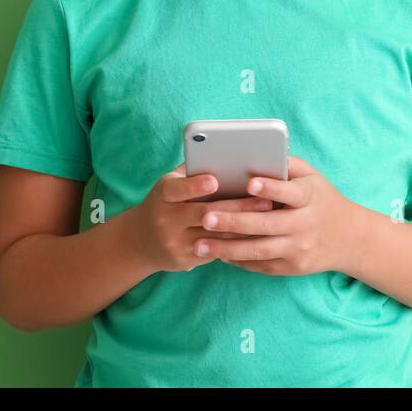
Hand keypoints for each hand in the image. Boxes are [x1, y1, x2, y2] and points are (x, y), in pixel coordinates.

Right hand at [126, 161, 274, 272]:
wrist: (142, 241)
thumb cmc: (168, 202)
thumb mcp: (171, 185)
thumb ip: (193, 171)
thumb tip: (226, 152)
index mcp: (163, 194)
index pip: (177, 189)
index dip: (195, 186)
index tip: (214, 180)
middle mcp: (166, 219)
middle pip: (204, 213)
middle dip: (237, 207)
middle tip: (265, 201)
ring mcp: (174, 242)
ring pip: (215, 234)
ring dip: (244, 227)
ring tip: (269, 218)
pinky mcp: (184, 259)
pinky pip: (216, 251)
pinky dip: (237, 243)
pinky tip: (257, 235)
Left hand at [193, 155, 359, 275]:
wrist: (349, 238)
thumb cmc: (321, 199)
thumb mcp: (312, 177)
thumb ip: (287, 165)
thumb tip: (256, 152)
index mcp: (310, 197)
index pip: (290, 193)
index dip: (271, 188)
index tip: (249, 183)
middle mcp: (306, 225)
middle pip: (267, 225)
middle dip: (234, 222)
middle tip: (206, 217)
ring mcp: (299, 249)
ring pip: (260, 250)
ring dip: (227, 248)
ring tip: (200, 244)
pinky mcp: (293, 267)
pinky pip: (261, 265)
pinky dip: (238, 260)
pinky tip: (217, 254)